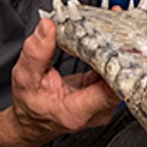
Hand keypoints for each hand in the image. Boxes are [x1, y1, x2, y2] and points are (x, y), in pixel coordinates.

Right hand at [10, 18, 120, 143]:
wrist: (33, 119)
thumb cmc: (30, 104)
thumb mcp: (25, 77)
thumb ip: (36, 53)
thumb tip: (47, 28)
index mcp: (77, 112)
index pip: (110, 92)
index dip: (119, 68)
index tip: (118, 46)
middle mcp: (97, 111)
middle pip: (121, 81)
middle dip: (121, 53)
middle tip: (118, 28)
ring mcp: (104, 103)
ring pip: (122, 76)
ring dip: (119, 52)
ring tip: (116, 28)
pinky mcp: (106, 93)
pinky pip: (116, 73)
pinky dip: (114, 56)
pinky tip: (112, 39)